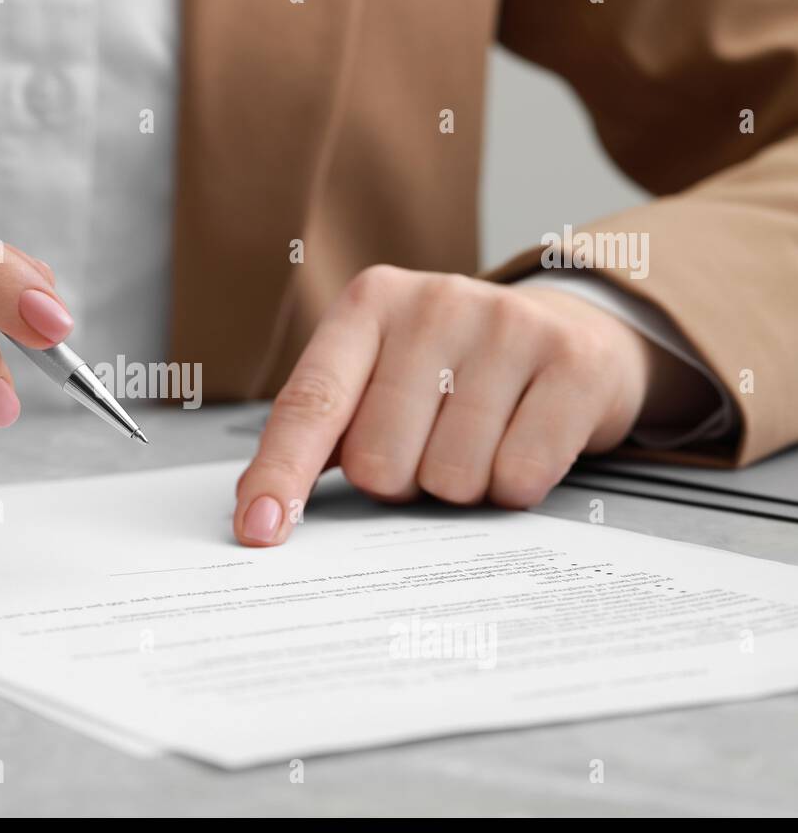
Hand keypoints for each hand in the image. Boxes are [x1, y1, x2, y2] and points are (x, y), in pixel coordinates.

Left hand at [233, 264, 683, 545]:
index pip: (310, 404)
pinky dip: (515, 487)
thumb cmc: (455, 371)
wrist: (572, 331)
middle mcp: (434, 303)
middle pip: (380, 459)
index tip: (259, 529)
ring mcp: (508, 325)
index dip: (280, 473)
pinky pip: (519, 476)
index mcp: (369, 305)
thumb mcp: (378, 379)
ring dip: (460, 487)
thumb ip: (317, 436)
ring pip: (451, 477)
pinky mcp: (574, 361)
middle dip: (401, 481)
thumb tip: (258, 511)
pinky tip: (524, 444)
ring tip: (480, 440)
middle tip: (429, 447)